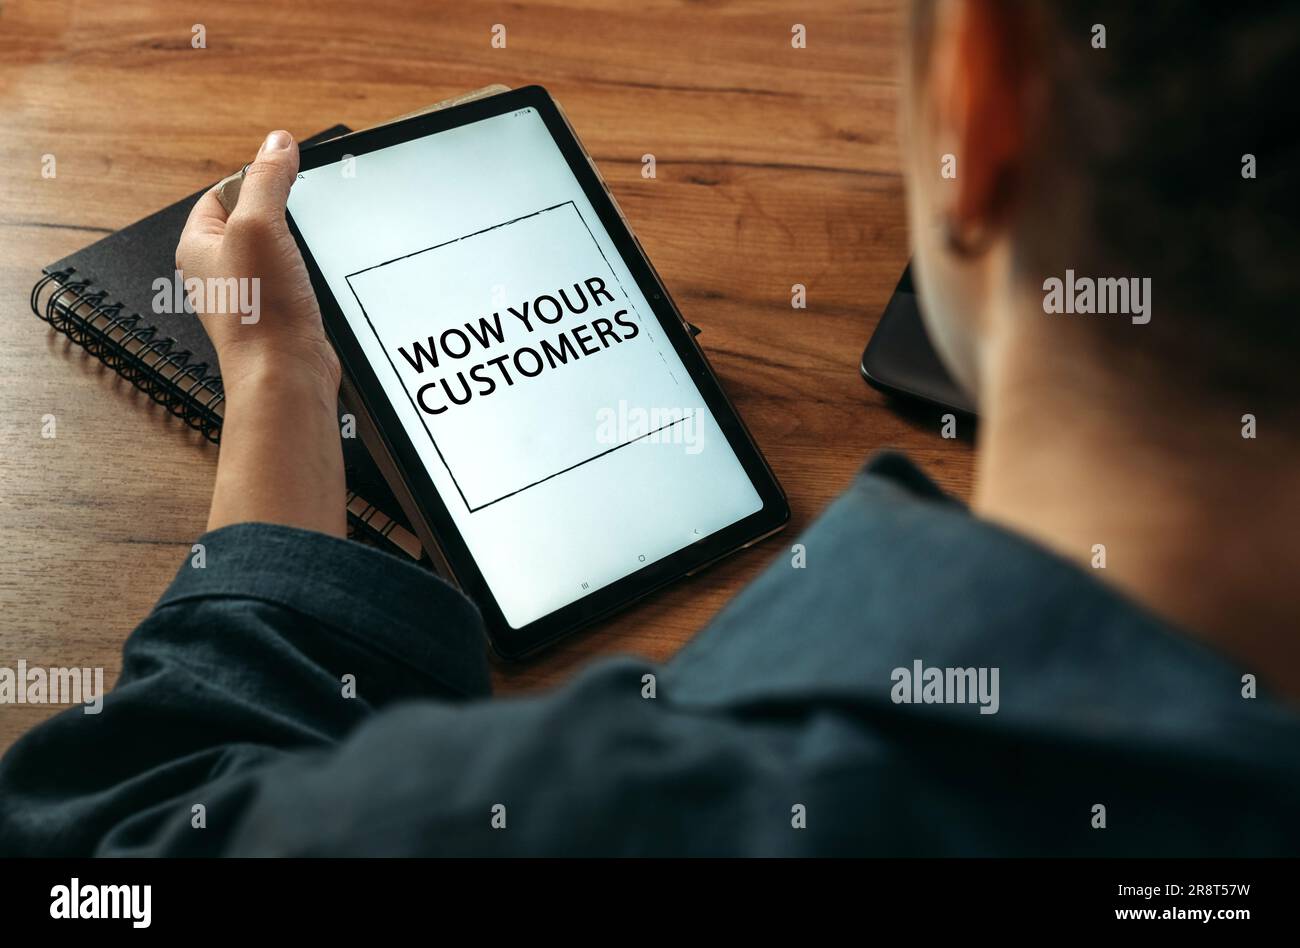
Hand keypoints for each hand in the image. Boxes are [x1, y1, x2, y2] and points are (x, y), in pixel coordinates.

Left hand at [177, 129, 340, 393]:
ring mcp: (247, 292)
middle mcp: (217, 268)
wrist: (284, 373)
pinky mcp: (276, 312)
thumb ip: (267, 178)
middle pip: (254, 217)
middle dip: (284, 213)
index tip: (287, 178)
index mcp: (197, 244)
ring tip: (306, 256)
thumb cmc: (260, 311)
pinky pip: (292, 277)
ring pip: (278, 249)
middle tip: (301, 219)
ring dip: (299, 247)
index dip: (257, 178)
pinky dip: (308, 274)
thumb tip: (278, 143)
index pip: (224, 189)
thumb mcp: (259, 224)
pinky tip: (316, 282)